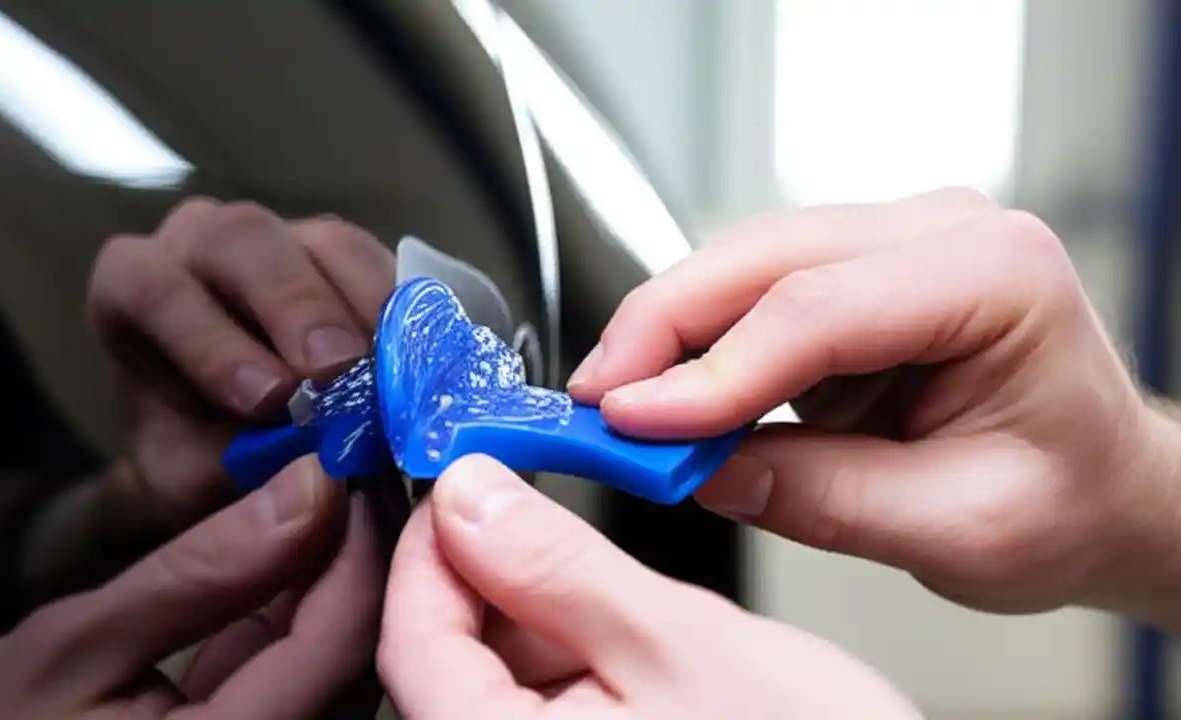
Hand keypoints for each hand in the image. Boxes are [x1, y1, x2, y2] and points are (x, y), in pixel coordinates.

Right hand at [0, 457, 398, 718]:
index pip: (339, 641)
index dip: (358, 543)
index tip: (340, 464)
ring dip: (334, 575)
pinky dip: (302, 612)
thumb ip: (199, 573)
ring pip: (343, 661)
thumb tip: (310, 485)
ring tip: (316, 494)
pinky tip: (288, 551)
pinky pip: (310, 677)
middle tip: (338, 465)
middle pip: (358, 651)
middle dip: (355, 551)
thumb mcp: (74, 645)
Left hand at [87, 199, 394, 524]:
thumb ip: (243, 463)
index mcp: (134, 287)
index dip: (212, 341)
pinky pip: (381, 261)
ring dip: (364, 306)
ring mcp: (282, 237)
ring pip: (323, 242)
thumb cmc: (201, 458)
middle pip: (243, 241)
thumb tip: (319, 470)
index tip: (269, 399)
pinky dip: (403, 311)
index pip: (156, 291)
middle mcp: (202, 244)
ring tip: (394, 370)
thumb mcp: (200, 477)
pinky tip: (421, 358)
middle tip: (341, 372)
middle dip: (297, 309)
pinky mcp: (346, 254)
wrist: (235, 455)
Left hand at [378, 456, 918, 718]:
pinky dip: (571, 657)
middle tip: (542, 506)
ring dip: (538, 613)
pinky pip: (544, 710)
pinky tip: (623, 633)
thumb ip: (559, 565)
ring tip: (610, 581)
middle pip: (447, 661)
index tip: (468, 478)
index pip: (414, 643)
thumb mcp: (678, 643)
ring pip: (496, 682)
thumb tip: (474, 496)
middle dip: (495, 575)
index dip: (432, 546)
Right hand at [567, 188, 1180, 625]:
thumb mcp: (957, 527)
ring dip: (668, 333)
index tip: (632, 424)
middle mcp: (940, 233)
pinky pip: (750, 291)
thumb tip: (698, 468)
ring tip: (616, 406)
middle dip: (661, 330)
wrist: (1098, 489)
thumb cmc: (1063, 500)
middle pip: (762, 259)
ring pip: (742, 264)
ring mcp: (891, 244)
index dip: (710, 370)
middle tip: (592, 403)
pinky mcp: (850, 274)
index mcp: (995, 275)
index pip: (817, 307)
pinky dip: (696, 341)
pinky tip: (664, 390)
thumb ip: (823, 496)